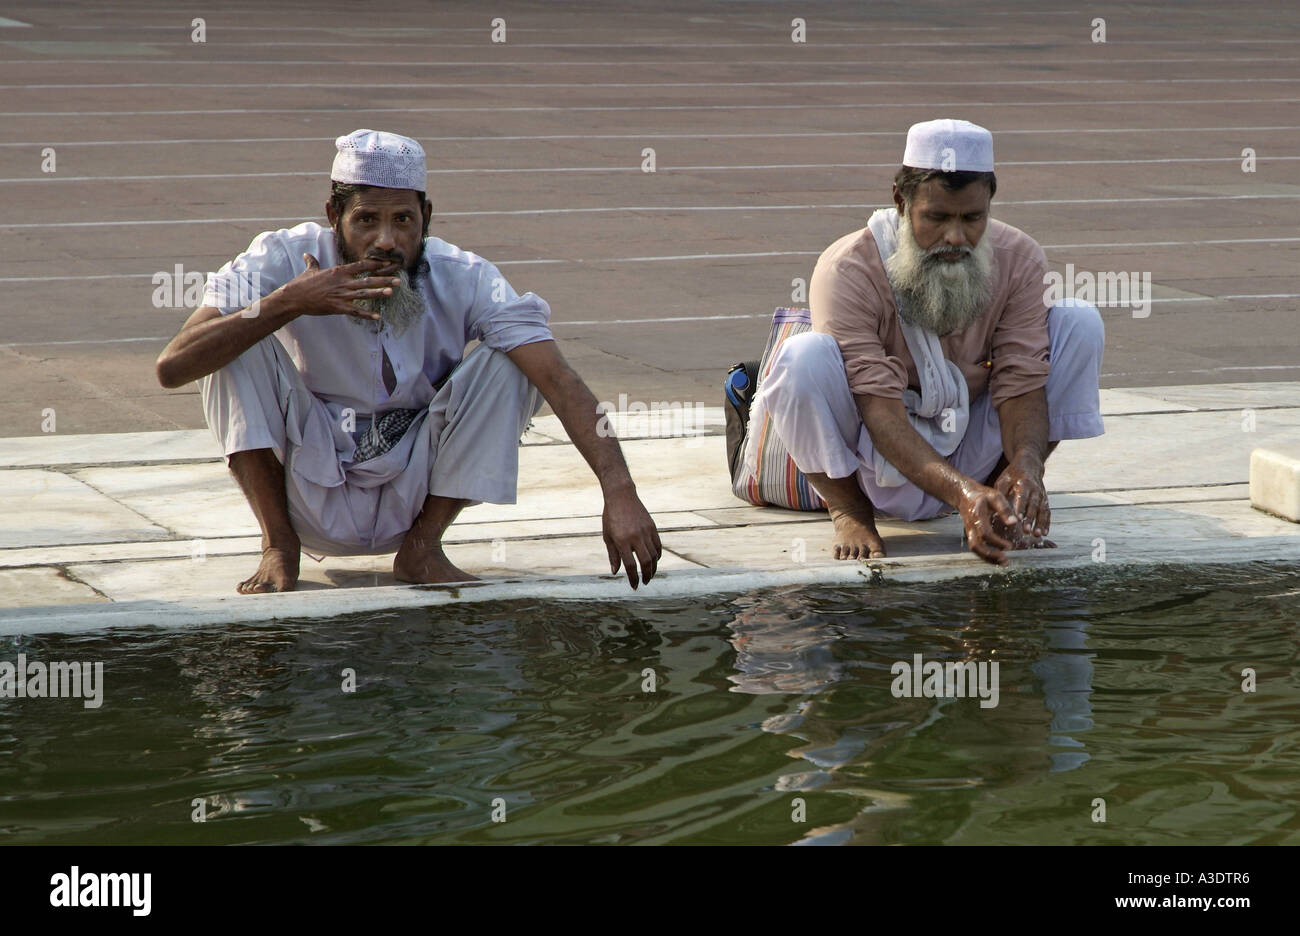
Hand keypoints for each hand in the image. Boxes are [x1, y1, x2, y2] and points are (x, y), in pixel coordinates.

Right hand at [276, 254, 402, 320]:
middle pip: (367, 280)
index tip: (389, 264)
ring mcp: (340, 295)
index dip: (376, 264)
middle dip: (383, 280)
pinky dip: (366, 314)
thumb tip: (307, 254)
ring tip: (391, 293)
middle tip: (398, 280)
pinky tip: (377, 317)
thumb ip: (312, 262)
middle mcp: (342, 282)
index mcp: (338, 272)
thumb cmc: (302, 284)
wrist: (294, 298)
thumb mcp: (310, 271)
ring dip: (378, 294)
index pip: (361, 266)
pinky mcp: (337, 307)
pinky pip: (355, 311)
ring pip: (363, 294)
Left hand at [602, 488, 661, 588]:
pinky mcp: (652, 527)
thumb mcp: (608, 536)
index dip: (633, 578)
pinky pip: (658, 545)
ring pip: (654, 555)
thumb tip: (615, 572)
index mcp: (622, 540)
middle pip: (646, 562)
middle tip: (645, 582)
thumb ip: (613, 555)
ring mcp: (645, 531)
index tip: (635, 586)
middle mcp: (635, 537)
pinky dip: (658, 555)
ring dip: (653, 568)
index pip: (630, 565)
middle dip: (647, 575)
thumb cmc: (611, 517)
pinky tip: (654, 561)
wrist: (621, 496)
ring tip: (650, 574)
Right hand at [957, 482, 1020, 565]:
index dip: (997, 542)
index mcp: (977, 516)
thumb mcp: (995, 497)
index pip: (985, 533)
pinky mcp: (970, 534)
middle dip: (990, 555)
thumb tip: (1014, 523)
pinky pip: (976, 548)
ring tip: (1003, 562)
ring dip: (988, 558)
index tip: (1010, 546)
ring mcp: (969, 531)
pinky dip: (985, 555)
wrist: (964, 495)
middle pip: (976, 545)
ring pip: (975, 549)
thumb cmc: (982, 495)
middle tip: (1005, 560)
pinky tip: (997, 558)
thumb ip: (1005, 509)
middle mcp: (971, 526)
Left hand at [994, 452, 1051, 542]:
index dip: (1020, 508)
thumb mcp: (1004, 480)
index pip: (1022, 497)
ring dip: (1040, 523)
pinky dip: (1046, 522)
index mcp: (1023, 483)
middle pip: (1033, 505)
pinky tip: (1044, 533)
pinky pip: (1047, 512)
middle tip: (1027, 531)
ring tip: (1037, 534)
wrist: (1030, 465)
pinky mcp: (1045, 500)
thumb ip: (1000, 493)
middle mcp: (1035, 489)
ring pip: (1042, 510)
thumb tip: (994, 508)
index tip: (1018, 519)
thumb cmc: (1013, 475)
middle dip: (1030, 519)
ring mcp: (1042, 495)